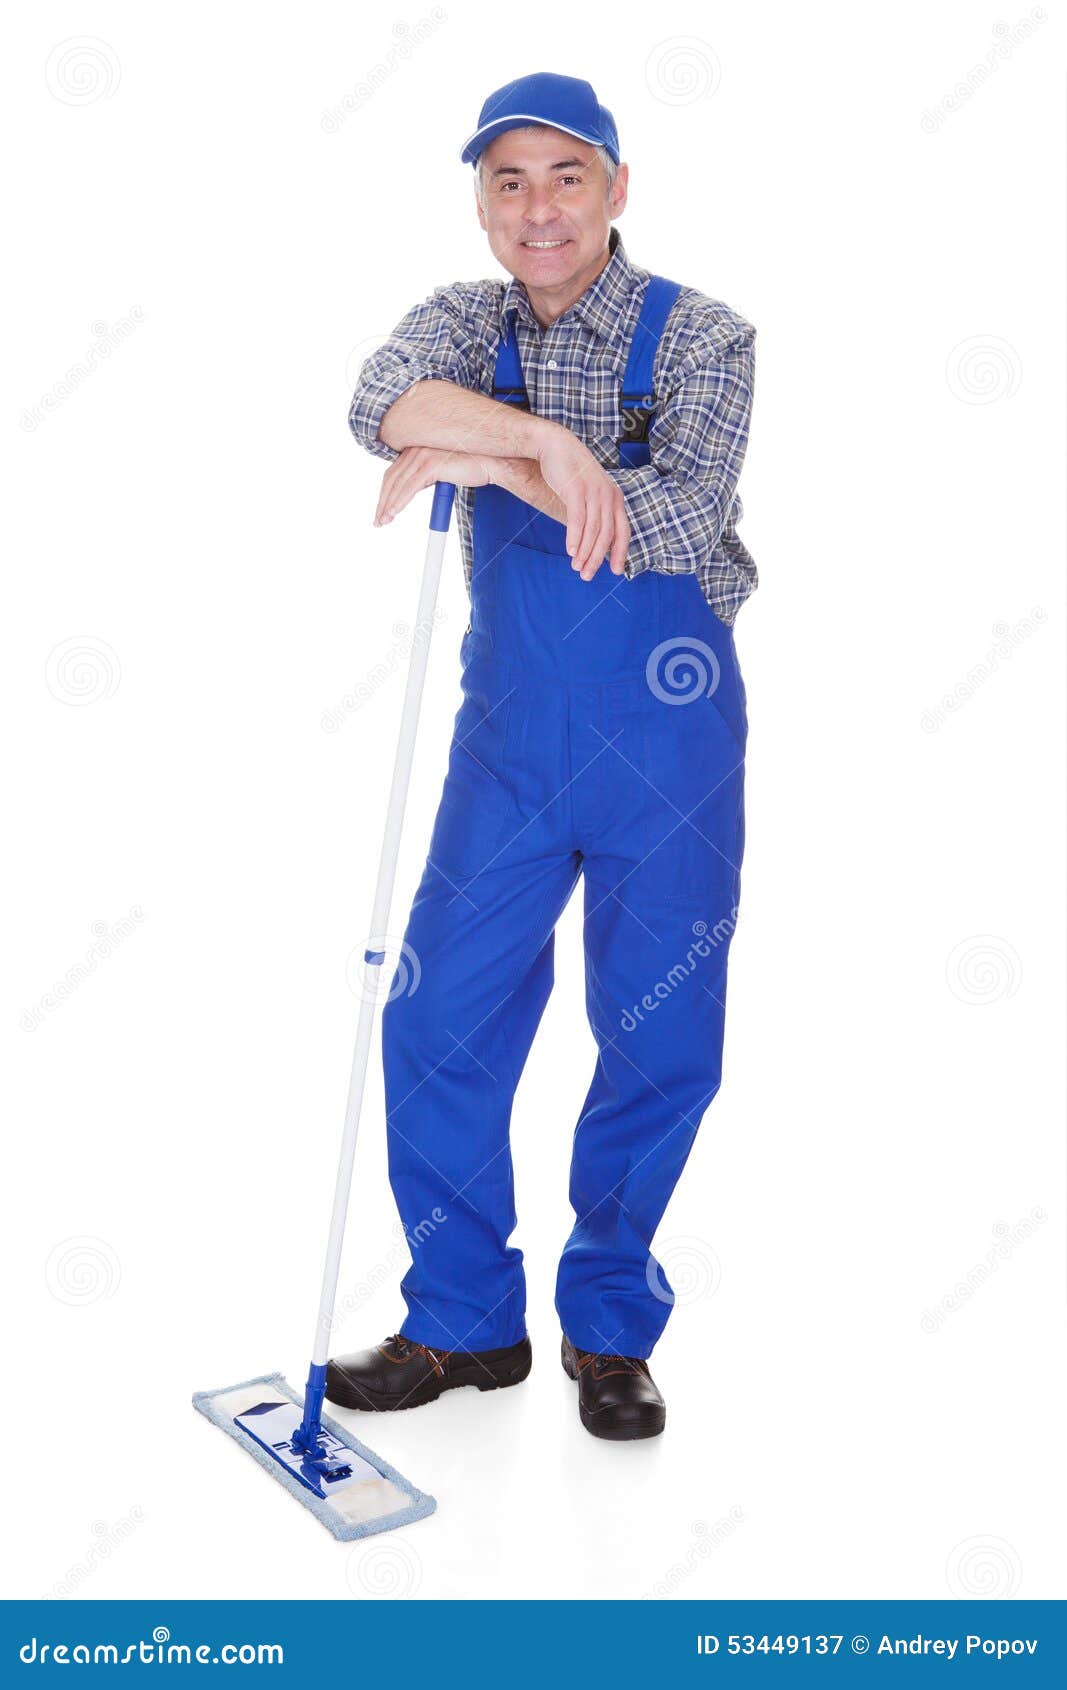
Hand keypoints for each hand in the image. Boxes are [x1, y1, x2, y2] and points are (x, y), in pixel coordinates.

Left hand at [374, 446, 494, 525]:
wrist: (490, 463)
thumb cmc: (470, 466)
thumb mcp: (440, 470)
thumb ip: (425, 475)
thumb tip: (412, 489)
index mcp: (416, 448)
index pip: (393, 473)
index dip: (385, 493)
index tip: (382, 509)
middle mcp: (416, 449)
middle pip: (391, 479)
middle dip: (382, 501)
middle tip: (378, 520)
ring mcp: (422, 455)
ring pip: (398, 485)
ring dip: (388, 505)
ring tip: (384, 521)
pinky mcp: (431, 464)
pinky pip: (409, 488)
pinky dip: (399, 503)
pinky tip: (393, 514)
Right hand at [535, 425, 629, 580]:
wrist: (556, 446)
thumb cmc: (572, 473)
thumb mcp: (590, 493)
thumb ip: (596, 513)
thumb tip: (594, 539)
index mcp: (615, 498)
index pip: (623, 531)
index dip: (621, 553)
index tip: (617, 571)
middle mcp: (609, 496)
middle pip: (606, 535)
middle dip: (597, 558)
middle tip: (587, 575)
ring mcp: (594, 492)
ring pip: (593, 530)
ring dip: (585, 552)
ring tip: (577, 568)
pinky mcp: (577, 490)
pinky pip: (578, 520)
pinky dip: (575, 538)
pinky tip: (571, 552)